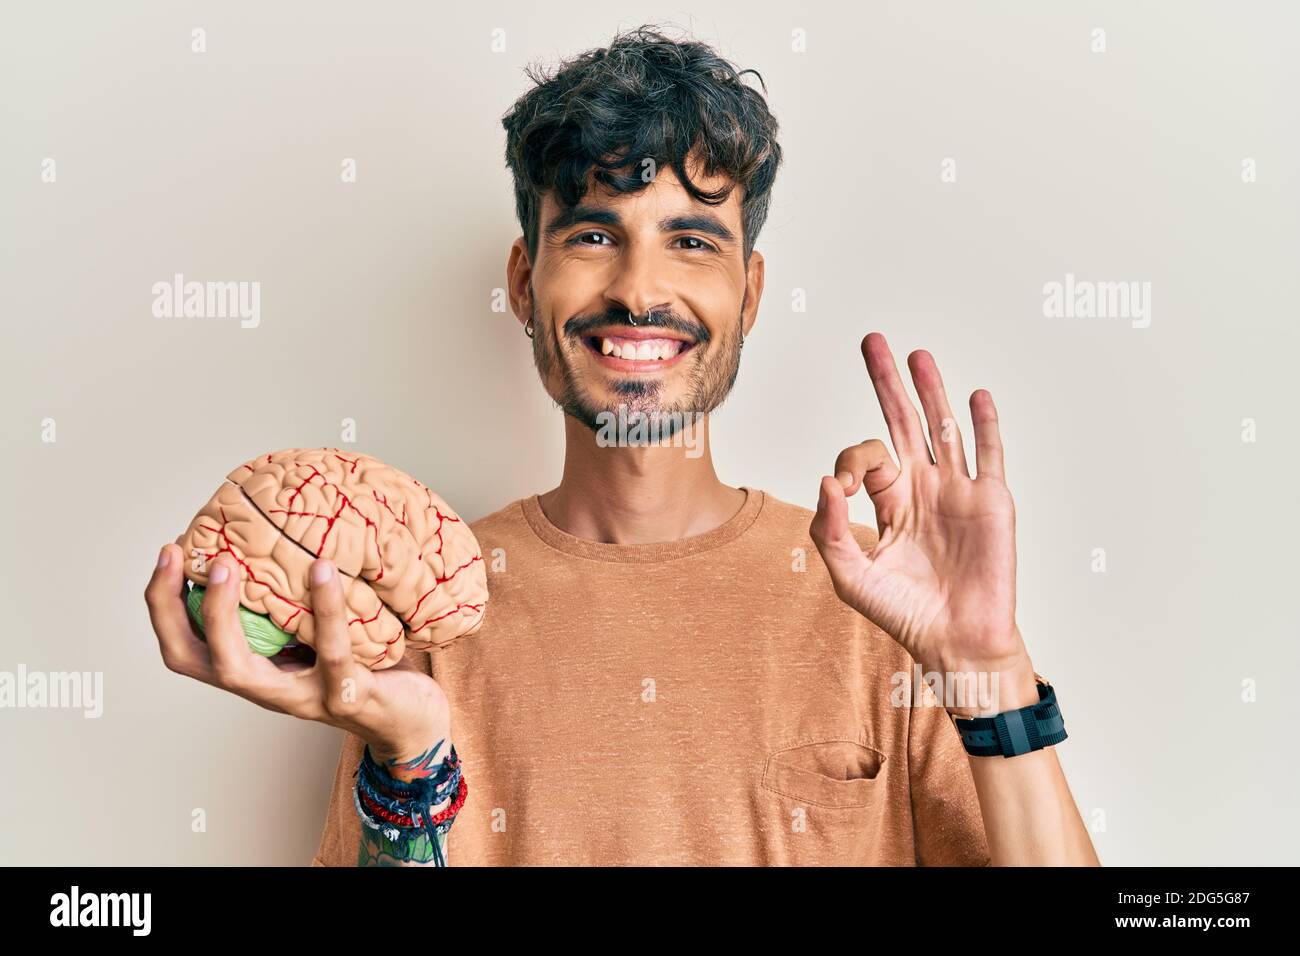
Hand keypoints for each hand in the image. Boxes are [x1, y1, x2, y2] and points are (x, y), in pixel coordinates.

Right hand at [145, 545, 448, 763]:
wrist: (414, 719)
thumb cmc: (365, 665)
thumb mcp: (319, 630)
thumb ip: (294, 602)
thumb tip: (273, 536)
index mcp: (257, 671)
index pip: (186, 648)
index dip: (164, 605)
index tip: (169, 552)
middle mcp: (268, 690)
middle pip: (196, 661)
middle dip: (171, 610)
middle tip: (183, 557)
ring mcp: (304, 698)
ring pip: (242, 669)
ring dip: (222, 614)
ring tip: (230, 562)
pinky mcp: (347, 696)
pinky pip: (331, 651)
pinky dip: (325, 609)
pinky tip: (324, 570)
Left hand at [810, 333, 1037, 714]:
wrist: (955, 642)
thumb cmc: (903, 613)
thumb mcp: (850, 574)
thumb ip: (830, 529)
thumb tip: (826, 480)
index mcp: (890, 501)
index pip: (865, 457)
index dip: (849, 462)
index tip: (841, 487)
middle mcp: (923, 488)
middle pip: (903, 422)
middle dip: (887, 382)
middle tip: (873, 342)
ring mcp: (958, 491)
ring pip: (943, 428)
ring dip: (931, 390)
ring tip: (917, 355)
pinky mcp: (991, 502)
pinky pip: (988, 454)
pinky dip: (983, 425)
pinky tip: (975, 396)